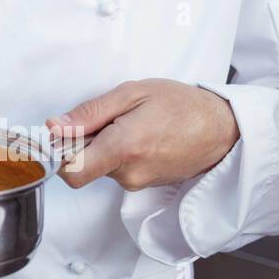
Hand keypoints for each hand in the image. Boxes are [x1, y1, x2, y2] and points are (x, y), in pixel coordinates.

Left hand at [46, 79, 239, 190]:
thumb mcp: (131, 94)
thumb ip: (89, 113)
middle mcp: (129, 174)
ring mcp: (138, 183)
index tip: (63, 133)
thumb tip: (54, 127)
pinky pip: (118, 169)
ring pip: (101, 166)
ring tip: (130, 123)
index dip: (58, 153)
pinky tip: (139, 135)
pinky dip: (119, 153)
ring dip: (104, 146)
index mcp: (123, 149)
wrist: (223, 128)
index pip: (70, 172)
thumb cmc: (181, 105)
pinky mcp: (146, 185)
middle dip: (84, 142)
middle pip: (83, 165)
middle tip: (108, 118)